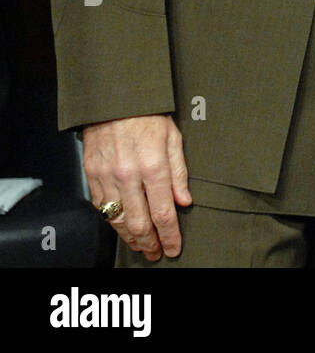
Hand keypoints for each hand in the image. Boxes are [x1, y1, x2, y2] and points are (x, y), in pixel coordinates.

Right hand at [82, 114, 191, 260]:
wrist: (115, 99)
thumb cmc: (148, 115)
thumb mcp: (173, 138)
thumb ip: (179, 172)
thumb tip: (185, 201)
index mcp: (153, 166)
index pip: (163, 212)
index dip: (170, 235)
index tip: (174, 247)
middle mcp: (128, 175)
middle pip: (139, 223)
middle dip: (149, 243)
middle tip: (157, 253)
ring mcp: (107, 177)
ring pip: (117, 220)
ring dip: (130, 238)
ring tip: (141, 246)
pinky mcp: (91, 175)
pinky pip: (101, 207)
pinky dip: (112, 221)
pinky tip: (121, 226)